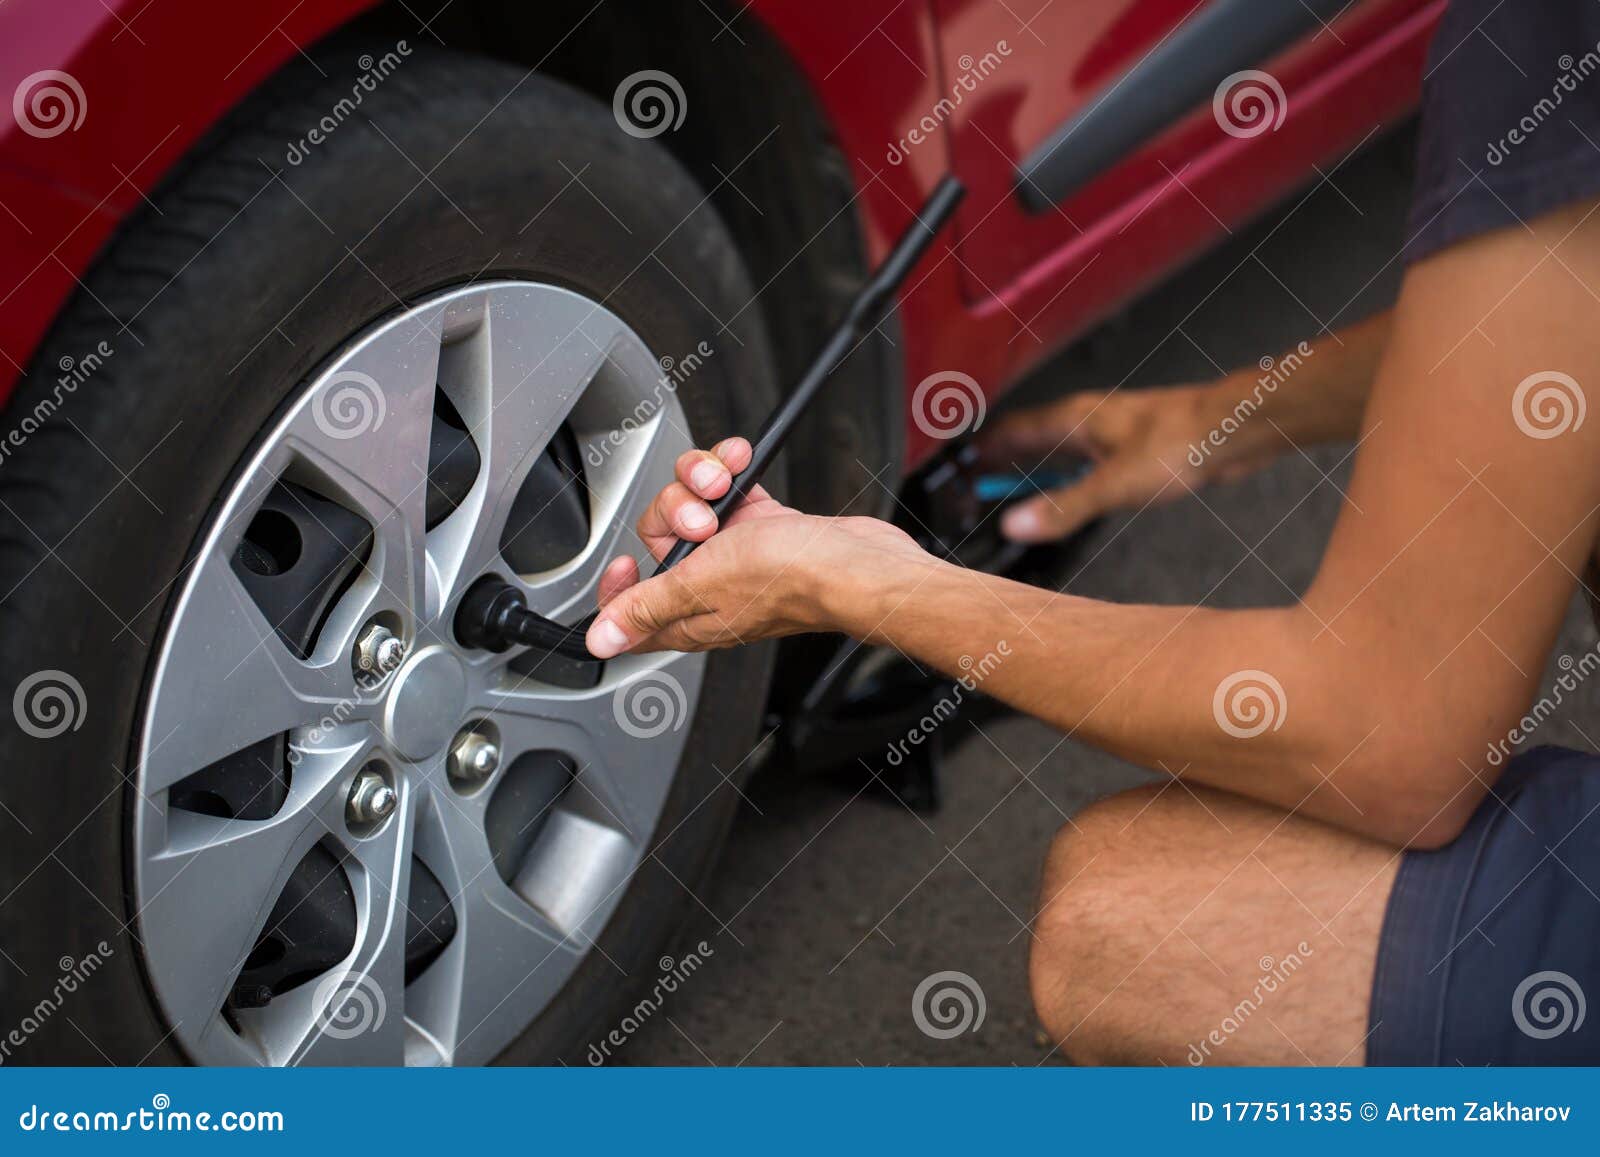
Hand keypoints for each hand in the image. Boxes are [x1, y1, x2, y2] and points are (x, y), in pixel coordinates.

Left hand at [584, 437, 927, 656]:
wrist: (860, 563)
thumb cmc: (795, 578)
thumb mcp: (703, 584)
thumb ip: (647, 605)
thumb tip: (601, 639)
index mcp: (689, 616)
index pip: (631, 610)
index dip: (618, 586)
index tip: (627, 560)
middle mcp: (710, 587)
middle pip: (661, 537)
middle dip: (674, 509)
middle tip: (701, 516)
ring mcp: (738, 556)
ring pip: (693, 505)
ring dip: (702, 481)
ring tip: (724, 485)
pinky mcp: (764, 528)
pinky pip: (730, 491)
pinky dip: (731, 471)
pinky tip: (740, 465)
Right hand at [976, 382, 1281, 542]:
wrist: (1235, 427)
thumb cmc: (1181, 441)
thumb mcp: (1113, 485)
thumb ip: (1064, 508)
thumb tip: (1015, 524)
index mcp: (1070, 420)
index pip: (1007, 432)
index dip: (980, 453)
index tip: (960, 475)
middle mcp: (1084, 420)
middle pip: (1027, 438)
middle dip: (1000, 462)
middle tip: (977, 487)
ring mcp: (1108, 431)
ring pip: (1055, 447)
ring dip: (1031, 467)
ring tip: (1012, 491)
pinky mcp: (1130, 445)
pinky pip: (1082, 458)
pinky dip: (1063, 474)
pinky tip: (1069, 490)